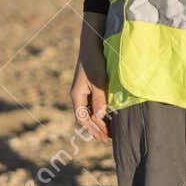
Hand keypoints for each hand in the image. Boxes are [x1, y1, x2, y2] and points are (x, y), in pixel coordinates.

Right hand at [70, 16, 109, 140]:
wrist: (91, 45)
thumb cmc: (94, 62)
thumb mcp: (98, 81)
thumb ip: (99, 99)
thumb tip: (100, 117)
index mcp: (77, 96)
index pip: (83, 119)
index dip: (93, 129)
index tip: (105, 136)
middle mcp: (77, 96)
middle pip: (85, 118)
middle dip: (95, 129)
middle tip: (107, 139)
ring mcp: (82, 92)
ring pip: (88, 113)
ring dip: (97, 123)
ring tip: (108, 133)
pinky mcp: (88, 87)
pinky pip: (91, 105)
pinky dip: (98, 114)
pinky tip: (107, 117)